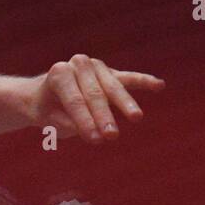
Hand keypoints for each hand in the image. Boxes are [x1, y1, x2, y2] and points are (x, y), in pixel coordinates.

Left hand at [26, 54, 164, 143]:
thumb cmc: (46, 109)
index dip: (85, 120)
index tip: (95, 140)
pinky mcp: (112, 73)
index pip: (75, 100)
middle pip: (94, 94)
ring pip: (113, 87)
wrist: (44, 94)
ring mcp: (97, 67)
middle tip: (112, 136)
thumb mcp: (46, 119)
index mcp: (59, 74)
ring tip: (136, 118)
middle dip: (103, 116)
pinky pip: (129, 78)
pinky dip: (144, 81)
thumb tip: (82, 128)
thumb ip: (63, 122)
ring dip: (125, 103)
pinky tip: (159, 85)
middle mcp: (78, 65)